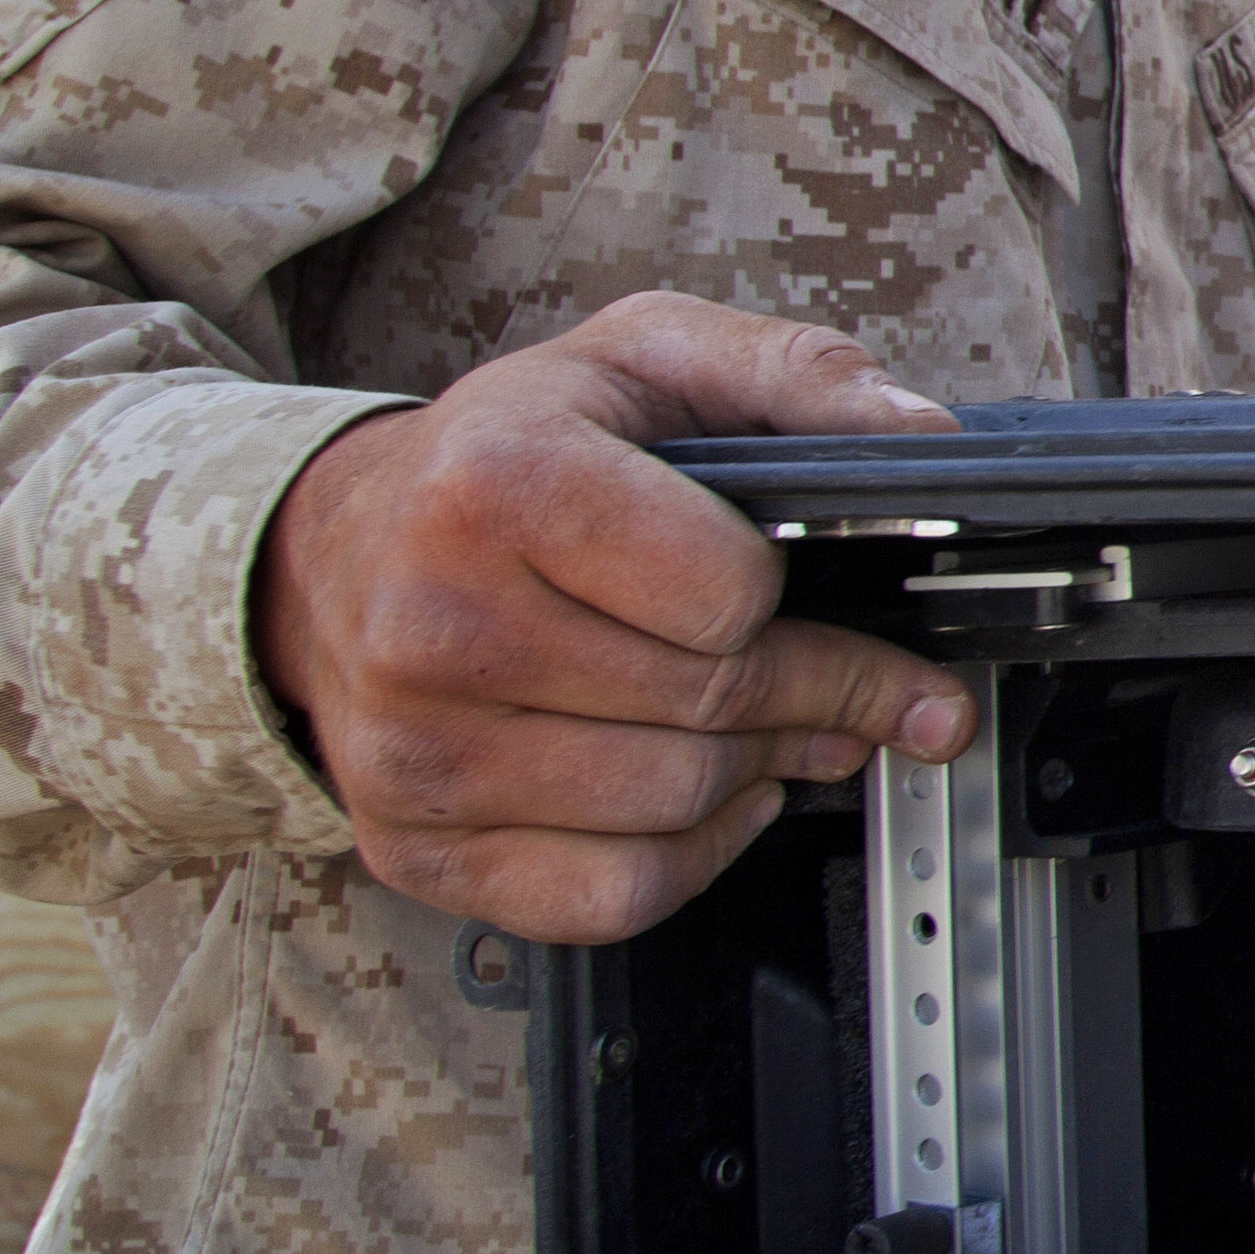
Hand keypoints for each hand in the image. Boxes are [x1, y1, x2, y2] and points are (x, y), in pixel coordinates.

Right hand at [256, 294, 973, 943]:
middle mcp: (438, 625)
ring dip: (765, 768)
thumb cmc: (505, 451)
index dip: (782, 589)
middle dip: (821, 690)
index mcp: (497, 484)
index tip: (786, 579)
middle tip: (867, 678)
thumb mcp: (647, 357)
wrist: (334, 547)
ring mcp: (416, 751)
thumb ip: (796, 373)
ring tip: (784, 722)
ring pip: (676, 804)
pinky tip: (708, 792)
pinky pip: (613, 896)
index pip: (728, 594)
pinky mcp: (417, 846)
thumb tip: (920, 431)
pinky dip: (695, 855)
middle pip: (714, 706)